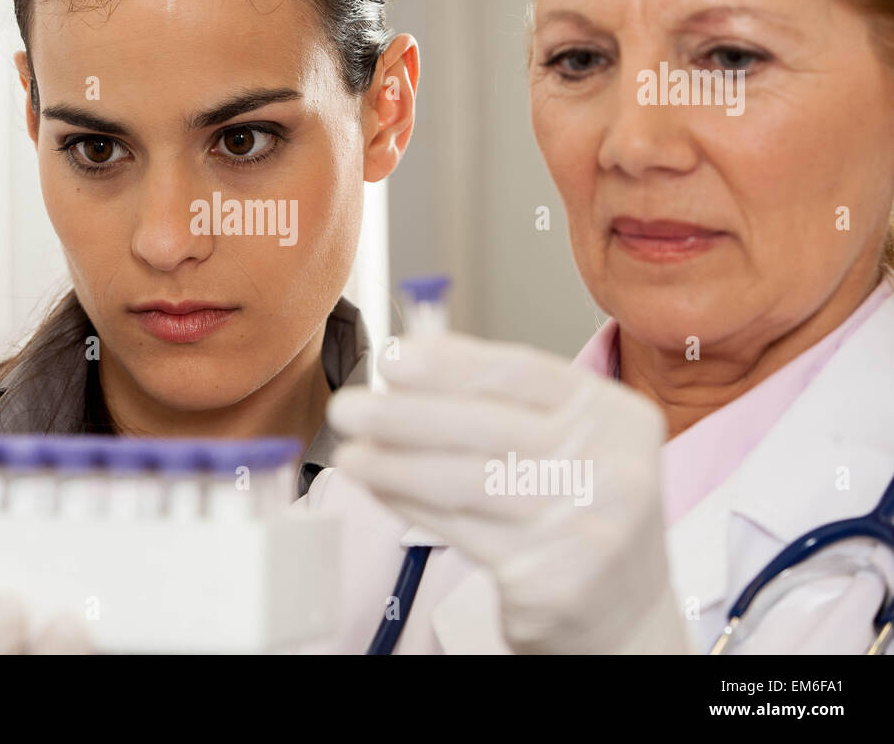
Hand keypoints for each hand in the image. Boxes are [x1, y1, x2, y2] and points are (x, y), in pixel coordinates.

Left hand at [329, 332, 691, 653]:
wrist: (626, 614)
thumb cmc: (578, 511)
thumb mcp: (569, 444)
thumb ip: (502, 403)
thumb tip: (407, 371)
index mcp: (618, 416)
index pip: (523, 372)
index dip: (449, 363)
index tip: (392, 359)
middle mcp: (613, 469)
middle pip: (486, 427)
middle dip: (404, 415)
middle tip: (347, 408)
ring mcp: (586, 528)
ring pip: (465, 482)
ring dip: (394, 464)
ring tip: (348, 453)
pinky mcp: (551, 580)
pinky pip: (459, 531)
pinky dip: (409, 505)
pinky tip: (380, 489)